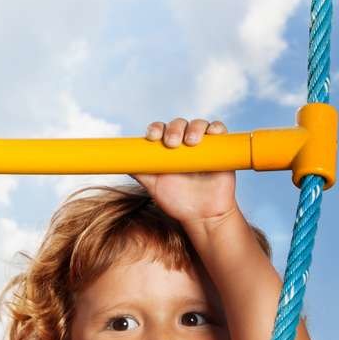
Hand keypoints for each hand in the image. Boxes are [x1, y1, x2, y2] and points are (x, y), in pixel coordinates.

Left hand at [131, 117, 241, 248]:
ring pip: (198, 124)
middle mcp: (183, 143)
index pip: (159, 130)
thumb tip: (117, 161)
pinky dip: (216, 128)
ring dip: (194, 127)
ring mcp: (203, 144)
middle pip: (178, 124)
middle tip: (172, 143)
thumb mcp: (153, 187)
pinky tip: (212, 133)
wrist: (203, 215)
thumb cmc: (177, 201)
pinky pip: (219, 130)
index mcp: (166, 149)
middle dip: (173, 129)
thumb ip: (139, 172)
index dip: (155, 129)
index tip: (152, 137)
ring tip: (191, 142)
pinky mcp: (220, 148)